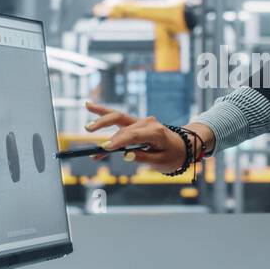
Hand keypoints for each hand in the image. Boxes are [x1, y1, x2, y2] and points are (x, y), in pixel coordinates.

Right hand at [83, 101, 206, 171]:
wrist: (183, 146)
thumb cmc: (173, 156)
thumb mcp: (161, 162)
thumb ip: (143, 158)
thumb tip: (126, 155)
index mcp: (156, 132)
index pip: (133, 135)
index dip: (117, 141)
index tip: (104, 148)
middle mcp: (147, 123)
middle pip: (122, 123)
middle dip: (105, 128)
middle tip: (89, 132)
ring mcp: (141, 121)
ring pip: (118, 118)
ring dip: (100, 121)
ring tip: (86, 125)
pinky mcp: (136, 123)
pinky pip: (118, 118)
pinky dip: (104, 114)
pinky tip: (89, 106)